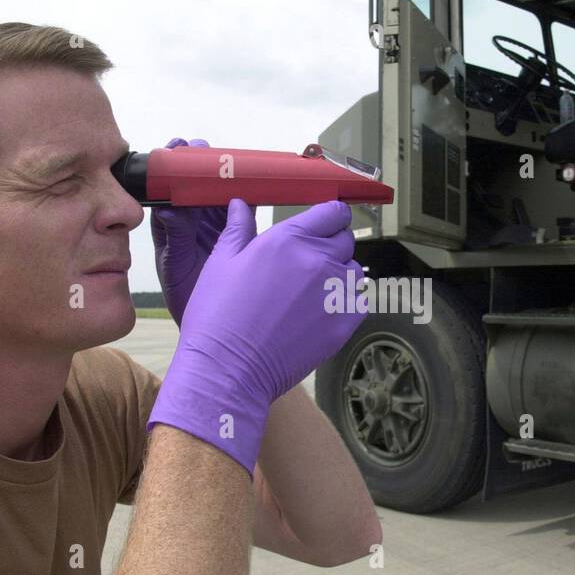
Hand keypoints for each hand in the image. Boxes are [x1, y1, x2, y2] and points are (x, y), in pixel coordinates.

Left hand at [149, 137, 256, 327]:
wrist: (217, 329)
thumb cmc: (188, 300)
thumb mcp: (176, 268)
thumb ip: (176, 237)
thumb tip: (170, 208)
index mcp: (170, 227)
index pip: (167, 190)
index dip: (170, 167)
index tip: (174, 148)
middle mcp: (191, 223)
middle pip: (194, 185)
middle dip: (199, 164)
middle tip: (202, 148)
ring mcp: (215, 226)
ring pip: (218, 193)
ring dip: (223, 176)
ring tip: (226, 159)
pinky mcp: (238, 233)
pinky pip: (242, 207)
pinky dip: (246, 193)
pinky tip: (251, 180)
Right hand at [149, 199, 364, 476]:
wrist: (228, 370)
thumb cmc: (217, 316)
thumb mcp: (220, 263)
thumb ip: (237, 230)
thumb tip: (239, 204)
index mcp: (288, 239)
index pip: (333, 212)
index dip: (331, 216)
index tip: (323, 224)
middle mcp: (318, 260)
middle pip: (344, 241)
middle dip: (331, 246)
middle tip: (306, 264)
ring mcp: (334, 293)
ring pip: (353, 272)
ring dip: (339, 275)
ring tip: (311, 292)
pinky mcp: (343, 324)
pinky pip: (357, 303)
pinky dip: (345, 304)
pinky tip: (319, 313)